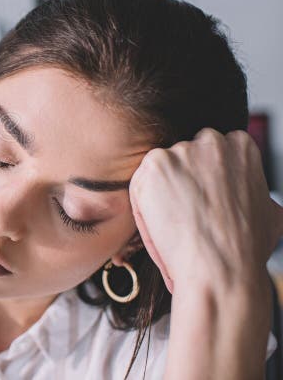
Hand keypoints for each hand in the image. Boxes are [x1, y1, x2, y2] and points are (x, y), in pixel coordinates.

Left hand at [128, 127, 282, 293]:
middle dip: (184, 179)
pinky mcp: (155, 164)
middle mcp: (212, 141)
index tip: (205, 198)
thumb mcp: (270, 211)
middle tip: (188, 211)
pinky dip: (144, 202)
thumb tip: (258, 197)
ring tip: (178, 222)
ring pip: (162, 169)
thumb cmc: (246, 248)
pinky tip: (162, 222)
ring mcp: (181, 151)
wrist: (221, 268)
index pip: (213, 151)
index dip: (206, 179)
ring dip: (162, 191)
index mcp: (241, 145)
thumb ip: (256, 191)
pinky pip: (141, 182)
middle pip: (186, 155)